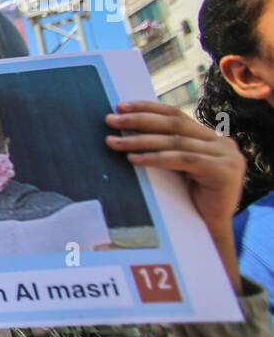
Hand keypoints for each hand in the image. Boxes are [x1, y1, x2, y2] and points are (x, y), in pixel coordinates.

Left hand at [105, 101, 244, 230]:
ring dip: (141, 141)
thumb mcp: (177, 169)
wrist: (209, 230)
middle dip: (139, 120)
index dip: (147, 109)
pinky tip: (134, 159)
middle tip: (111, 120)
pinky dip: (156, 158)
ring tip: (114, 142)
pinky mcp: (224, 171)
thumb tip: (126, 132)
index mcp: (211, 138)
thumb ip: (165, 150)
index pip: (176, 116)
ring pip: (176, 142)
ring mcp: (226, 156)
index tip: (120, 107)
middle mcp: (222, 143)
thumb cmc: (189, 202)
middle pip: (174, 124)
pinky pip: (183, 160)